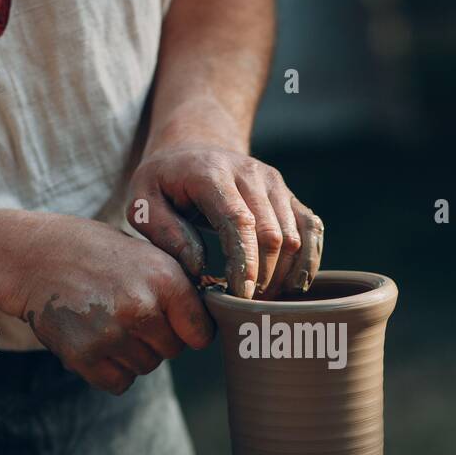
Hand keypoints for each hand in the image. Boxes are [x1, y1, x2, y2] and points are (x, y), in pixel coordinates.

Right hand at [7, 214, 213, 393]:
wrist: (32, 256)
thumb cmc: (94, 253)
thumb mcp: (146, 255)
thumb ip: (177, 290)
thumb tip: (208, 328)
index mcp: (165, 279)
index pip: (202, 333)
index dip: (190, 331)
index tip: (175, 323)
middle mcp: (142, 308)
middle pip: (172, 352)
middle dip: (156, 339)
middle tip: (127, 313)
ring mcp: (112, 335)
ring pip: (145, 367)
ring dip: (131, 353)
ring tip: (106, 321)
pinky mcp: (84, 356)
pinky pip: (119, 383)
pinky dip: (110, 370)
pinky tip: (95, 340)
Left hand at [126, 146, 323, 298]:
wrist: (194, 148)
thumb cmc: (165, 182)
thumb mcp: (143, 201)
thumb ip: (165, 233)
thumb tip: (199, 267)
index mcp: (212, 173)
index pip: (239, 221)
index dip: (245, 263)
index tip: (240, 296)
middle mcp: (251, 173)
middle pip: (272, 234)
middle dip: (264, 277)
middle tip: (247, 307)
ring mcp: (275, 183)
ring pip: (295, 236)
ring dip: (283, 275)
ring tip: (262, 299)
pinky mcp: (289, 195)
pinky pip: (312, 230)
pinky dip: (307, 262)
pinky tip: (291, 286)